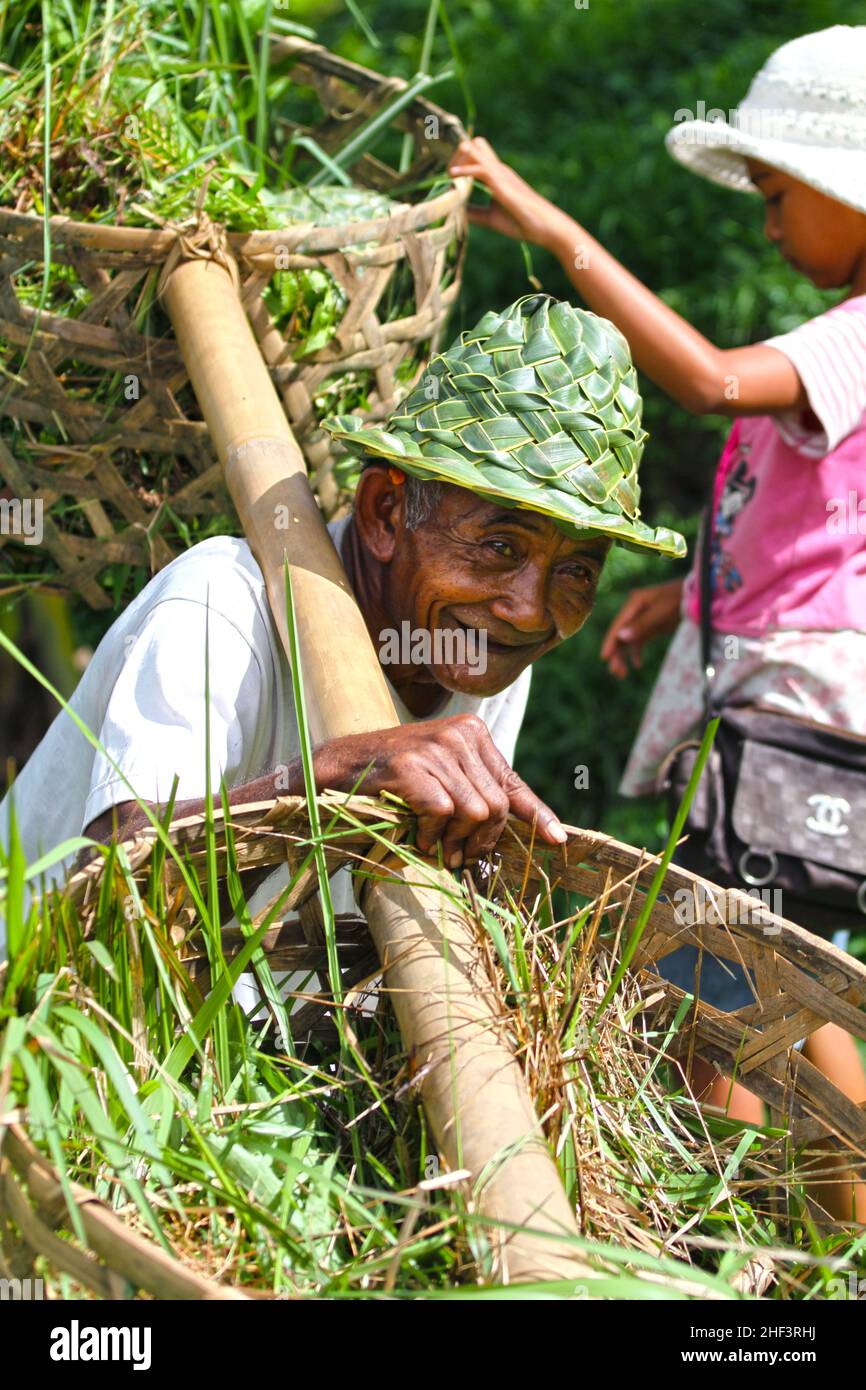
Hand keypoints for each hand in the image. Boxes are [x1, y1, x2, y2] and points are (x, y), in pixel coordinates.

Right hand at [313, 713, 566, 867]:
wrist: (340, 769)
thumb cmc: (395, 778)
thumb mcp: (444, 774)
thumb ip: (477, 790)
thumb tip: (513, 824)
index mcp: (473, 733)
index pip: (513, 782)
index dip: (537, 815)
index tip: (557, 840)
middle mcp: (459, 735)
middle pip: (496, 806)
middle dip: (481, 840)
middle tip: (461, 857)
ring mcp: (436, 749)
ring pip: (475, 813)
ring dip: (455, 840)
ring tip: (435, 845)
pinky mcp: (413, 767)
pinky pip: (444, 814)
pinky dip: (431, 834)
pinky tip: (417, 835)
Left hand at [448, 137, 570, 250]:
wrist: (546, 228)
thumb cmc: (523, 223)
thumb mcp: (491, 218)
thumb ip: (474, 213)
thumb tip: (456, 212)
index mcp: (497, 176)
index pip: (476, 153)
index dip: (459, 158)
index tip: (446, 172)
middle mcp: (498, 170)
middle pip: (472, 145)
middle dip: (455, 155)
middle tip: (444, 175)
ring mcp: (500, 174)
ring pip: (473, 150)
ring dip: (457, 158)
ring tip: (446, 174)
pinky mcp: (502, 184)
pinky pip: (479, 169)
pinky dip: (464, 170)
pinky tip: (452, 175)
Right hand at [600, 580, 683, 678]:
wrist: (697, 594)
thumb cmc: (680, 599)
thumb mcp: (662, 612)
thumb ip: (642, 624)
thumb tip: (621, 637)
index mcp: (634, 603)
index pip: (617, 625)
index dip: (610, 642)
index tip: (604, 658)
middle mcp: (634, 610)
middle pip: (620, 634)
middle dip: (617, 654)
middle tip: (617, 673)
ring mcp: (641, 618)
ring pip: (627, 640)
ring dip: (623, 656)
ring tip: (622, 674)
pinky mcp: (650, 625)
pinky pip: (638, 641)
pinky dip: (636, 652)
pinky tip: (637, 665)